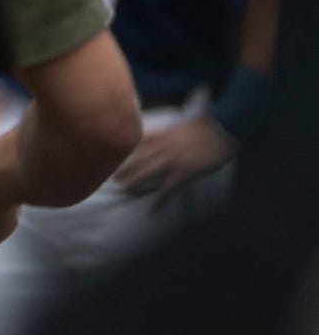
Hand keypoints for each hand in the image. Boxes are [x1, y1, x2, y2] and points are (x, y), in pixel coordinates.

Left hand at [111, 112, 236, 203]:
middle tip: (111, 178)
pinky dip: (160, 201)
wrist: (224, 128)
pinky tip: (154, 210)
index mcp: (161, 135)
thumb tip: (160, 134)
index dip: (122, 151)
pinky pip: (168, 189)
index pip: (135, 143)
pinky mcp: (184, 172)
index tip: (109, 156)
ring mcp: (172, 160)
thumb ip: (167, 132)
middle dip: (122, 169)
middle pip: (136, 160)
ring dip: (133, 183)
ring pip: (146, 174)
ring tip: (124, 191)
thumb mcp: (181, 125)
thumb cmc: (208, 126)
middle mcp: (162, 147)